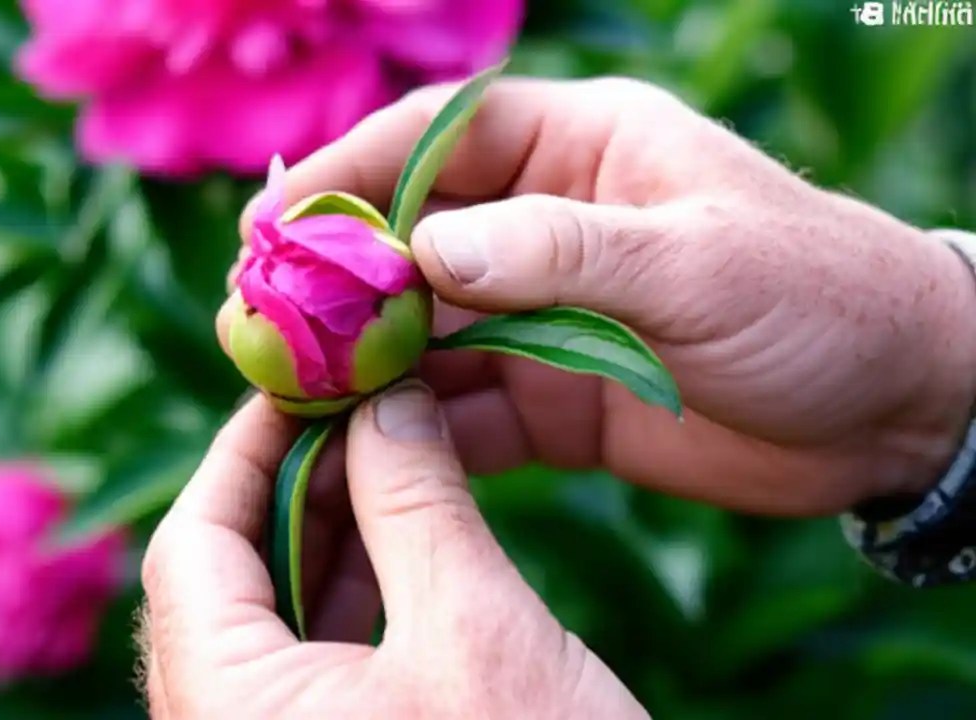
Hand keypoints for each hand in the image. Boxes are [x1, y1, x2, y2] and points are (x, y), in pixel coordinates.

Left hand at [139, 388, 647, 718]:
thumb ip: (417, 502)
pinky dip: (365, 582)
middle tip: (364, 401)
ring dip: (337, 523)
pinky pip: (323, 651)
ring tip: (398, 445)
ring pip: (280, 608)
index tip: (305, 379)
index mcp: (228, 704)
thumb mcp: (474, 631)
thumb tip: (385, 400)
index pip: (191, 543)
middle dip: (299, 478)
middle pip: (228, 571)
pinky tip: (415, 525)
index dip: (245, 446)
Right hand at [232, 77, 975, 514]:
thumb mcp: (696, 260)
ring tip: (295, 395)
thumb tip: (426, 253)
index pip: (436, 142)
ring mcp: (544, 316)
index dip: (349, 175)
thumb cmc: (817, 298)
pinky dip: (415, 429)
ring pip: (427, 333)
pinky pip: (465, 409)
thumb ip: (562, 250)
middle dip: (338, 285)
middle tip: (262, 327)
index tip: (276, 224)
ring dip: (365, 364)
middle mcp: (545, 225)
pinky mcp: (554, 397)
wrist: (897, 409)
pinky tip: (367, 450)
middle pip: (411, 244)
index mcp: (579, 149)